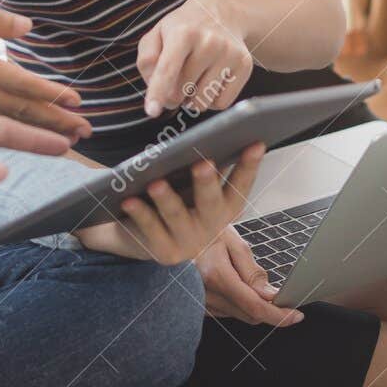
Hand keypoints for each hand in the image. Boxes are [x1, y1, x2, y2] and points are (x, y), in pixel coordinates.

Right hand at [0, 1, 91, 138]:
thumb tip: (29, 28)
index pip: (16, 81)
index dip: (47, 93)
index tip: (75, 102)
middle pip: (16, 108)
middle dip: (53, 121)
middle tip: (85, 132)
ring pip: (4, 119)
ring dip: (37, 128)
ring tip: (66, 138)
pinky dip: (12, 127)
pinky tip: (28, 132)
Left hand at [75, 143, 265, 264]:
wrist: (144, 238)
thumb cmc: (174, 201)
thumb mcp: (192, 187)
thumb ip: (204, 168)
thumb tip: (212, 134)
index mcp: (225, 208)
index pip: (240, 186)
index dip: (249, 166)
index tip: (256, 143)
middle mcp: (211, 227)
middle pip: (211, 203)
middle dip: (207, 182)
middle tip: (203, 162)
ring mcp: (188, 242)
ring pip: (177, 217)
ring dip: (167, 199)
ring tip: (156, 183)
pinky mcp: (165, 252)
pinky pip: (151, 230)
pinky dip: (140, 214)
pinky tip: (129, 200)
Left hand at [136, 0, 253, 117]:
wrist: (222, 13)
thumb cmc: (183, 29)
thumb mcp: (156, 35)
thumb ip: (147, 60)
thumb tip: (155, 87)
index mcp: (183, 33)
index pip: (167, 69)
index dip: (158, 92)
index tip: (152, 111)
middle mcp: (209, 42)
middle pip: (180, 92)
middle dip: (171, 94)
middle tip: (175, 79)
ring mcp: (229, 54)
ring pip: (201, 103)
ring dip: (191, 100)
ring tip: (193, 79)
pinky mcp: (244, 65)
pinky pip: (221, 103)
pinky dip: (211, 100)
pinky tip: (209, 82)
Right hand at [197, 225, 303, 326]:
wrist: (173, 232)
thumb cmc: (202, 229)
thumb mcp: (231, 240)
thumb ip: (252, 270)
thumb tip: (270, 295)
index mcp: (216, 275)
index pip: (255, 306)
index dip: (279, 315)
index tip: (296, 315)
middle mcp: (206, 293)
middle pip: (249, 315)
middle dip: (270, 310)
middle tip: (282, 297)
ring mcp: (200, 302)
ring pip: (239, 315)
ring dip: (253, 306)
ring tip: (251, 281)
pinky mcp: (197, 305)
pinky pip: (226, 312)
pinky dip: (239, 304)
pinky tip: (236, 285)